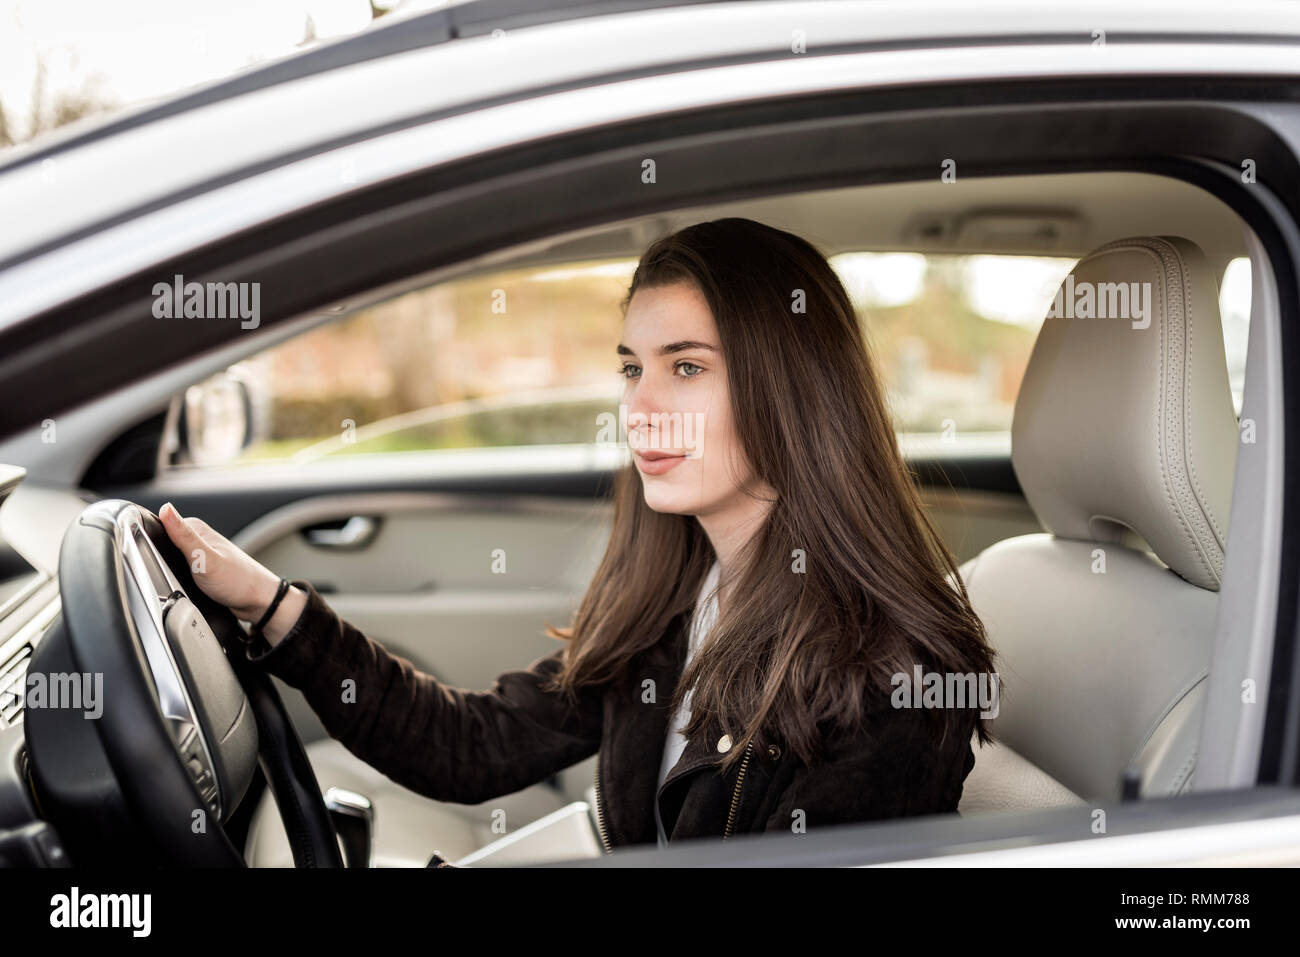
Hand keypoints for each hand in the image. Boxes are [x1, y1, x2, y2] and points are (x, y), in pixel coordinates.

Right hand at [158, 503, 299, 639]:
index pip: (160, 525)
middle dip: (156, 558)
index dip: (148, 539)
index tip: (149, 555)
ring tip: (175, 582)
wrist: (257, 603)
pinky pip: (177, 572)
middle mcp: (197, 539)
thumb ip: (184, 535)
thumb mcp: (205, 558)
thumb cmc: (238, 580)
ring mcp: (198, 555)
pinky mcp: (198, 570)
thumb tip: (166, 508)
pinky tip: (179, 586)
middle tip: (167, 575)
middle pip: (162, 544)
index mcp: (195, 528)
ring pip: (168, 559)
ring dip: (165, 570)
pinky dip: (174, 579)